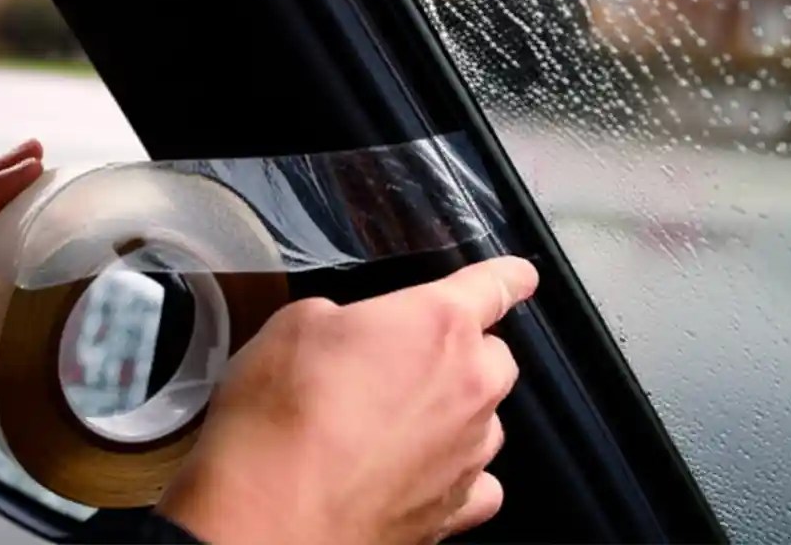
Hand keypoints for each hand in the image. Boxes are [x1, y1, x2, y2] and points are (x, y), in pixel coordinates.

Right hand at [156, 257, 537, 544]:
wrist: (271, 513)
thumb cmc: (281, 414)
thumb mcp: (296, 324)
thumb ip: (345, 319)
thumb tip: (348, 334)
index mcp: (438, 324)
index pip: (495, 286)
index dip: (507, 277)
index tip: (519, 277)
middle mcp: (469, 387)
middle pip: (493, 357)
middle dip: (458, 353)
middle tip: (397, 362)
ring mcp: (467, 454)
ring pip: (483, 421)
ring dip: (451, 413)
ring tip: (389, 423)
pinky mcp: (452, 511)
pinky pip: (476, 485)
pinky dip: (453, 475)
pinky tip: (414, 472)